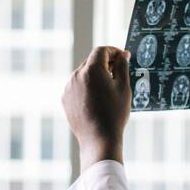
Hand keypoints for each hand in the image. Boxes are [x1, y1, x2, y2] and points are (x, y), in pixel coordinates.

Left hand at [62, 45, 131, 168]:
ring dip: (96, 77)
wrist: (99, 139)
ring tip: (109, 90)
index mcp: (91, 69)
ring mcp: (69, 87)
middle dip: (105, 64)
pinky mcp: (66, 99)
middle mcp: (76, 75)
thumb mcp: (124, 88)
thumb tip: (122, 55)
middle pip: (92, 61)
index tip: (123, 57)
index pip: (101, 51)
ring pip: (84, 75)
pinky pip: (77, 87)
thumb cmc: (114, 114)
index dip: (114, 51)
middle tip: (119, 72)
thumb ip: (123, 67)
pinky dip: (87, 88)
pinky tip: (98, 101)